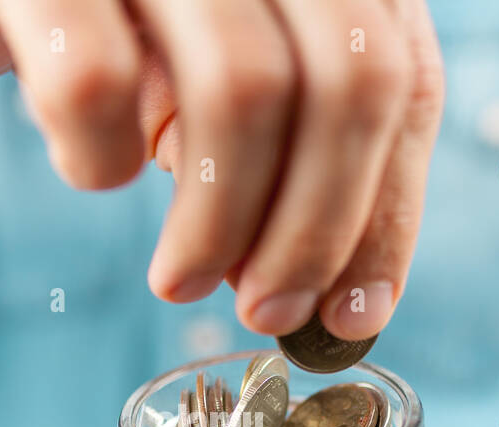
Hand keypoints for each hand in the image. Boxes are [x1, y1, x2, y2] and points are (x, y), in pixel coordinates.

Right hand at [0, 0, 444, 339]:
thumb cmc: (109, 39)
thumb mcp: (221, 90)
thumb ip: (295, 162)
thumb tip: (346, 302)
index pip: (404, 74)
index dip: (389, 210)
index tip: (354, 315)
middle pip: (349, 81)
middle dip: (316, 230)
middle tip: (267, 312)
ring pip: (241, 89)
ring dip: (218, 225)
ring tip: (180, 281)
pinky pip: (94, 82)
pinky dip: (99, 159)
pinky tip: (93, 167)